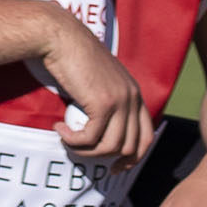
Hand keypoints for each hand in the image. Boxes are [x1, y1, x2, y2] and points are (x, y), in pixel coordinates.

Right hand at [34, 8, 152, 164]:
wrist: (62, 39)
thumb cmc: (73, 61)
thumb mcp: (96, 84)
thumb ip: (104, 105)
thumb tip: (98, 136)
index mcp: (134, 94)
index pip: (146, 135)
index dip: (133, 157)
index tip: (114, 167)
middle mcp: (133, 97)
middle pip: (132, 146)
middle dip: (108, 160)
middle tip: (83, 156)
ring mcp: (121, 100)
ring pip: (112, 146)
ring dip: (86, 151)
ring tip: (68, 140)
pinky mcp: (103, 102)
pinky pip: (91, 138)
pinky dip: (74, 141)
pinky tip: (60, 129)